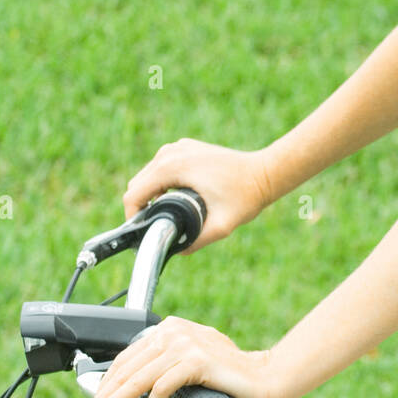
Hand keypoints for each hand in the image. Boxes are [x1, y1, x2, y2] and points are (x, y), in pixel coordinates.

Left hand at [90, 315, 274, 397]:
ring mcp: (187, 345)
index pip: (128, 355)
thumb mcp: (190, 362)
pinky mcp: (198, 361)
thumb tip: (135, 387)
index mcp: (172, 328)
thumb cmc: (228, 377)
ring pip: (140, 377)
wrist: (263, 378)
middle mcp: (176, 331)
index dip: (109, 380)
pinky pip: (163, 385)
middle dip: (107, 393)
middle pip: (130, 366)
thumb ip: (167, 364)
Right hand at [123, 138, 273, 253]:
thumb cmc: (245, 196)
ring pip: (148, 175)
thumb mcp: (221, 225)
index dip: (132, 217)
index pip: (134, 194)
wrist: (264, 173)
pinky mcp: (185, 148)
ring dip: (151, 195)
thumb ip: (196, 241)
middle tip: (157, 228)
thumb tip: (175, 251)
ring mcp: (177, 147)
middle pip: (137, 184)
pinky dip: (162, 184)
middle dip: (141, 207)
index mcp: (172, 167)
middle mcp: (171, 152)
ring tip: (166, 216)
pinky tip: (175, 199)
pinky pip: (162, 168)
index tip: (143, 233)